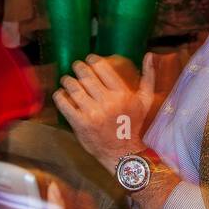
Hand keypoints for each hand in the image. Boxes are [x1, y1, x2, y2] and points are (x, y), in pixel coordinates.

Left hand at [54, 53, 156, 172]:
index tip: (89, 59)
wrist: (123, 152)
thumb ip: (149, 77)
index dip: (92, 60)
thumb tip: (149, 55)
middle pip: (85, 76)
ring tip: (67, 79)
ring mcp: (93, 114)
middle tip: (76, 67)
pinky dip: (60, 96)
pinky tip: (62, 94)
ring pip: (73, 88)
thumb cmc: (133, 124)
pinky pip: (64, 104)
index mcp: (122, 94)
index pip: (102, 68)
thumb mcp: (145, 101)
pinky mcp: (81, 124)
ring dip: (67, 80)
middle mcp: (107, 102)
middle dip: (78, 67)